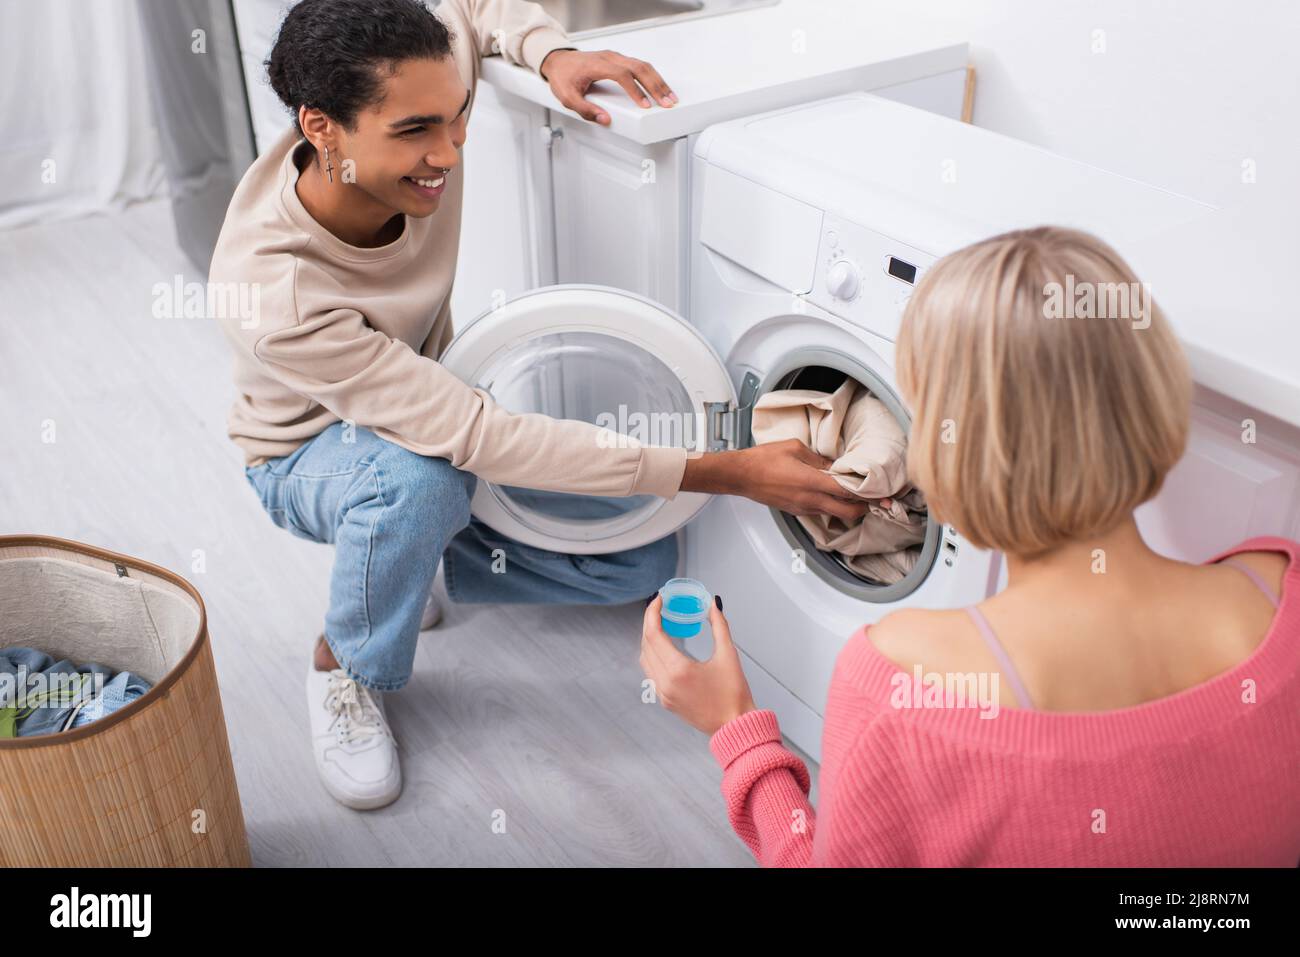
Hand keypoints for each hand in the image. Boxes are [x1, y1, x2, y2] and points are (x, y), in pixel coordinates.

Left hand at [539, 49, 676, 124]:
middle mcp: (609, 58)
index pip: (622, 75)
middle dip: (655, 86)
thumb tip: (604, 119)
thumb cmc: (563, 77)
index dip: (635, 90)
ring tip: (669, 96)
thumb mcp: (568, 98)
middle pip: (639, 67)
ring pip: (643, 65)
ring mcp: (616, 57)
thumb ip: (585, 110)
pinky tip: (660, 88)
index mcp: (597, 65)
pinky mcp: (619, 60)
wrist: (558, 60)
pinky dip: (652, 77)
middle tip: (667, 102)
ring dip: (658, 81)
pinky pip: (640, 66)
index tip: (645, 105)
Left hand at [640, 595, 755, 734]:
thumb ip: (719, 625)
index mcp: (678, 670)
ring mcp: (663, 694)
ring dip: (649, 639)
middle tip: (660, 606)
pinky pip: (651, 673)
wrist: (735, 727)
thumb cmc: (734, 696)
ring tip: (661, 623)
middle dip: (650, 622)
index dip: (653, 612)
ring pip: (645, 659)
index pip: (654, 634)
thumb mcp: (728, 654)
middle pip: (646, 644)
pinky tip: (665, 647)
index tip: (659, 598)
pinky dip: (653, 655)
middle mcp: (665, 683)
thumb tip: (713, 604)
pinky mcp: (666, 701)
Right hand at [681, 439, 869, 523]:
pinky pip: (821, 511)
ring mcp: (803, 508)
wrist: (741, 475)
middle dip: (865, 508)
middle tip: (877, 501)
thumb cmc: (763, 459)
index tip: (884, 497)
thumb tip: (835, 465)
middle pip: (848, 512)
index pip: (849, 493)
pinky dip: (832, 506)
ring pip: (835, 514)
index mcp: (812, 483)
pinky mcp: (796, 510)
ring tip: (858, 497)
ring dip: (849, 508)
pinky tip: (833, 496)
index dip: (870, 496)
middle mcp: (810, 500)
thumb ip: (819, 459)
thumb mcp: (795, 448)